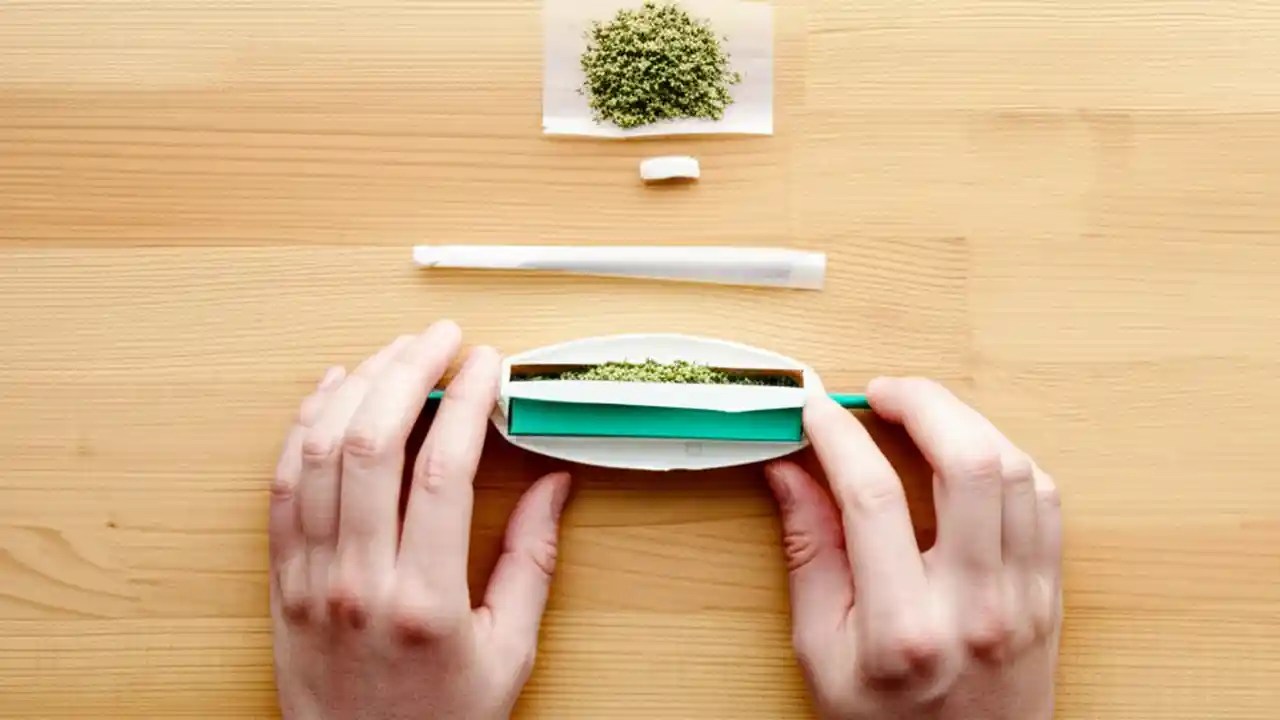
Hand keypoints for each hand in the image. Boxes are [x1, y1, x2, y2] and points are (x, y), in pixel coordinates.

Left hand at [268, 321, 571, 719]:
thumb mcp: (509, 653)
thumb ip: (533, 563)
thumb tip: (554, 486)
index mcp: (425, 599)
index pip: (444, 467)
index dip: (466, 399)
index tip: (486, 363)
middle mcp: (358, 579)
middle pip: (373, 442)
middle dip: (408, 371)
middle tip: (441, 339)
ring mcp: (311, 578)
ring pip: (319, 453)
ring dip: (356, 389)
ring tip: (393, 354)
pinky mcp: (282, 581)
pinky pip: (280, 486)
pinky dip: (302, 427)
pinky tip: (331, 392)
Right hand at [766, 377, 1061, 719]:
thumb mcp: (820, 653)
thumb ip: (807, 555)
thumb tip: (789, 471)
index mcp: (904, 627)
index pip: (873, 496)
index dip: (838, 434)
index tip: (816, 406)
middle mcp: (976, 605)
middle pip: (970, 462)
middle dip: (922, 402)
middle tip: (880, 393)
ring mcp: (1025, 598)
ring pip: (1017, 469)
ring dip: (966, 423)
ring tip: (920, 417)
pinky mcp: (1050, 593)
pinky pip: (1045, 497)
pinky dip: (1006, 457)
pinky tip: (968, 455)